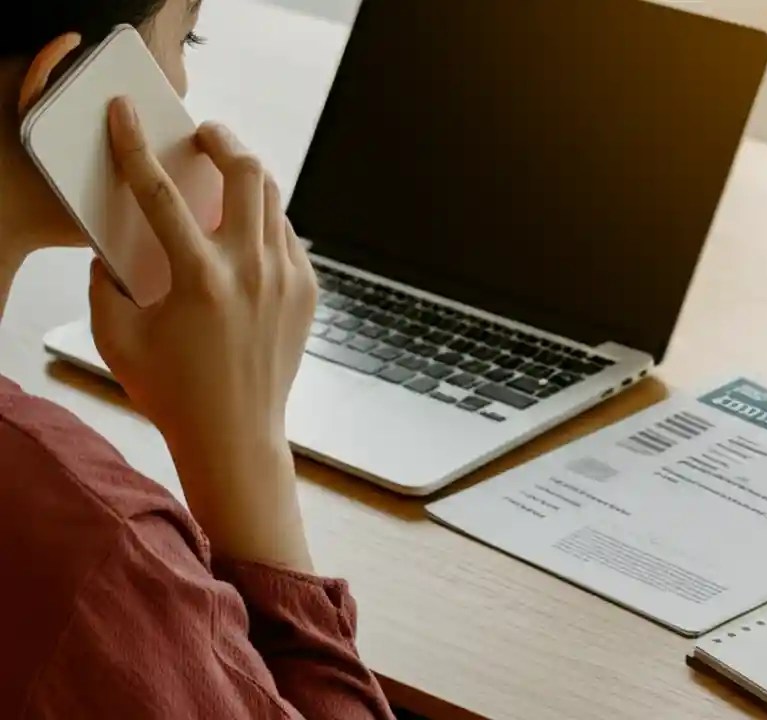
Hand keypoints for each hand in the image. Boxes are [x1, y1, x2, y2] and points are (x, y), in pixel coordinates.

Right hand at [90, 97, 317, 569]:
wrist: (235, 435)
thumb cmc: (172, 390)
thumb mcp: (116, 337)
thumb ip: (104, 283)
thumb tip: (110, 247)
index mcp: (199, 278)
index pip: (160, 192)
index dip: (135, 146)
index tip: (125, 115)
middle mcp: (251, 270)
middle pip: (246, 172)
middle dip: (221, 141)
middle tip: (202, 137)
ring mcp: (287, 279)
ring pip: (274, 200)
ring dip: (247, 178)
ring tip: (223, 178)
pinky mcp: (307, 291)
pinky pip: (288, 237)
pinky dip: (265, 223)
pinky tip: (245, 231)